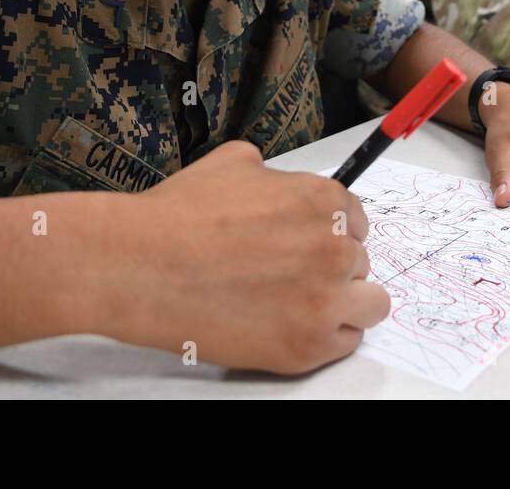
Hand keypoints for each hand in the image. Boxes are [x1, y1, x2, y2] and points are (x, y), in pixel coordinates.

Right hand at [113, 141, 388, 374]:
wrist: (140, 267)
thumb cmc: (178, 215)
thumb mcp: (232, 163)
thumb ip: (275, 175)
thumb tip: (281, 184)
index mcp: (323, 201)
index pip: (357, 221)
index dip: (331, 233)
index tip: (308, 245)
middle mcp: (333, 248)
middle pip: (359, 261)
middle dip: (330, 267)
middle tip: (289, 275)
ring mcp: (324, 300)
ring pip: (370, 304)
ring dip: (345, 303)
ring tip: (305, 305)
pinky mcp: (307, 346)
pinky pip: (346, 342)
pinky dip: (325, 337)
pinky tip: (290, 325)